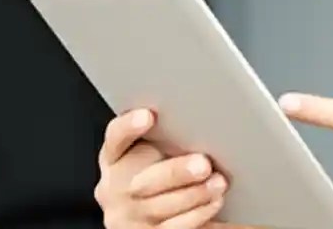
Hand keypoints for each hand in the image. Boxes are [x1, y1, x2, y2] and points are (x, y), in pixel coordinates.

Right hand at [93, 108, 230, 228]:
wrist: (154, 215)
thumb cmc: (162, 174)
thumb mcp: (155, 153)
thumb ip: (166, 137)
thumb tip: (197, 118)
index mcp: (115, 160)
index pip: (114, 140)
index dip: (128, 127)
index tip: (148, 115)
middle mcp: (115, 189)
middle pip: (140, 181)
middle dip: (175, 172)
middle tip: (203, 164)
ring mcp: (128, 217)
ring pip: (159, 208)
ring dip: (194, 194)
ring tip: (218, 182)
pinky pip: (172, 228)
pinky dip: (198, 214)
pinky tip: (214, 202)